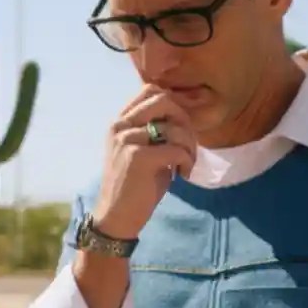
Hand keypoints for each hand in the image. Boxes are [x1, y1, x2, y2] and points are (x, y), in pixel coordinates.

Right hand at [93, 85, 197, 238]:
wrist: (117, 216)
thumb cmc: (133, 186)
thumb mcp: (141, 151)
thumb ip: (155, 130)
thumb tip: (182, 117)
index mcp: (119, 122)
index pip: (149, 90)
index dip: (172, 105)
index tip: (179, 128)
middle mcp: (120, 125)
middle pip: (163, 100)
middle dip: (184, 120)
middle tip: (188, 144)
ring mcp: (127, 139)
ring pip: (174, 127)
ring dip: (190, 146)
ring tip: (187, 164)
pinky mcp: (138, 157)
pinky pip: (177, 149)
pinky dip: (187, 161)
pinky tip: (183, 174)